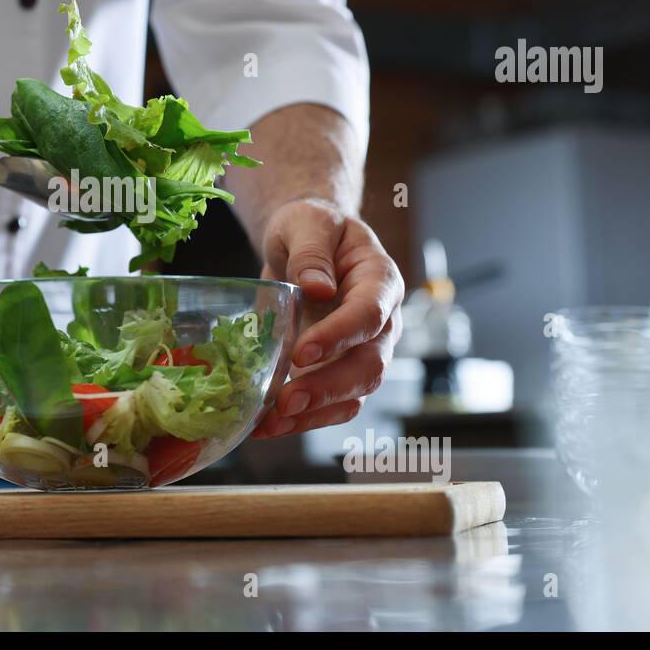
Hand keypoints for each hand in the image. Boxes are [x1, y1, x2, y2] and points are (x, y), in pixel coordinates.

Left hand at [251, 197, 403, 438]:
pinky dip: (302, 420)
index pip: (369, 314)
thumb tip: (318, 288)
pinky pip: (331, 404)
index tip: (302, 353)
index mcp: (380, 280)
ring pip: (353, 394)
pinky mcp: (340, 370)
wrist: (306, 241)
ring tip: (269, 424)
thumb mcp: (306, 223)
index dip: (339, 336)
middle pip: (369, 365)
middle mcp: (382, 321)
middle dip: (327, 388)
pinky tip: (266, 426)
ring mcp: (364, 350)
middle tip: (285, 402)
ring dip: (312, 414)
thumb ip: (311, 251)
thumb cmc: (310, 227)